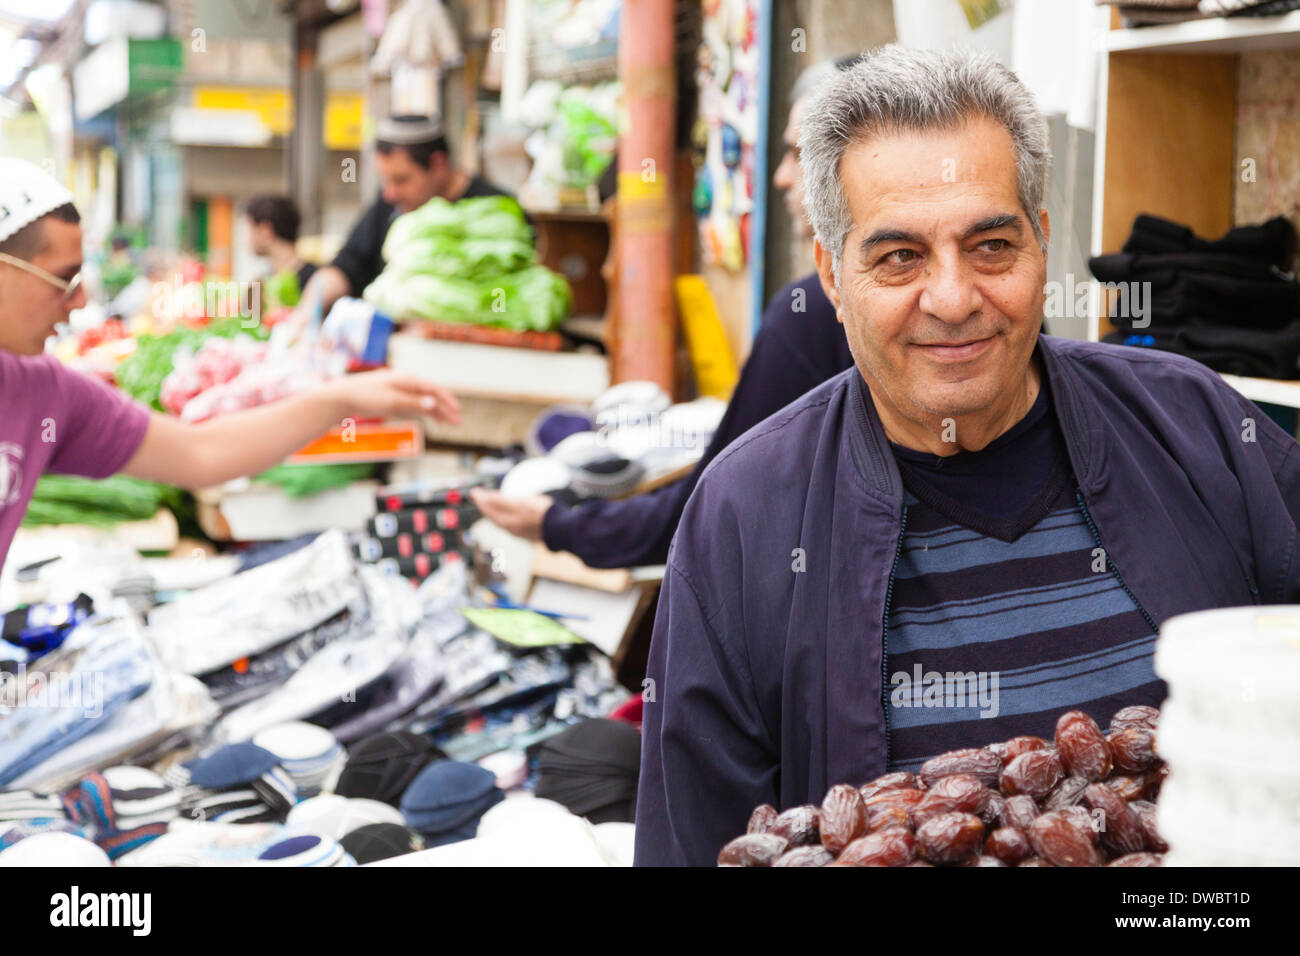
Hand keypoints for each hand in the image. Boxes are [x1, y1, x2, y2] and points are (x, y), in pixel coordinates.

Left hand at [322, 369, 461, 423]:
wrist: (343, 396)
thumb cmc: (367, 397)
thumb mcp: (392, 402)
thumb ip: (414, 403)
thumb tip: (434, 403)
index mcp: (408, 379)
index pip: (434, 389)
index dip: (447, 400)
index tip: (458, 411)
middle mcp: (406, 382)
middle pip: (431, 395)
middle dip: (445, 408)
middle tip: (457, 422)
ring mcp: (399, 389)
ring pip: (423, 400)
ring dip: (436, 411)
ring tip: (448, 423)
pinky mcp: (393, 397)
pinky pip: (414, 404)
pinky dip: (424, 411)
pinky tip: (431, 418)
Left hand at [470, 488, 552, 540]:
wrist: (560, 528)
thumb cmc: (540, 513)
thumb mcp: (517, 503)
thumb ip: (498, 500)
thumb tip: (480, 497)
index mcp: (505, 521)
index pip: (487, 508)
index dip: (480, 499)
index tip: (474, 491)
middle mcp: (510, 528)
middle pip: (493, 515)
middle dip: (486, 505)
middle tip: (481, 496)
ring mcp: (519, 530)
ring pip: (502, 519)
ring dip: (496, 510)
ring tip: (494, 503)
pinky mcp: (529, 531)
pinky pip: (512, 521)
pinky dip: (507, 514)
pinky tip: (512, 512)